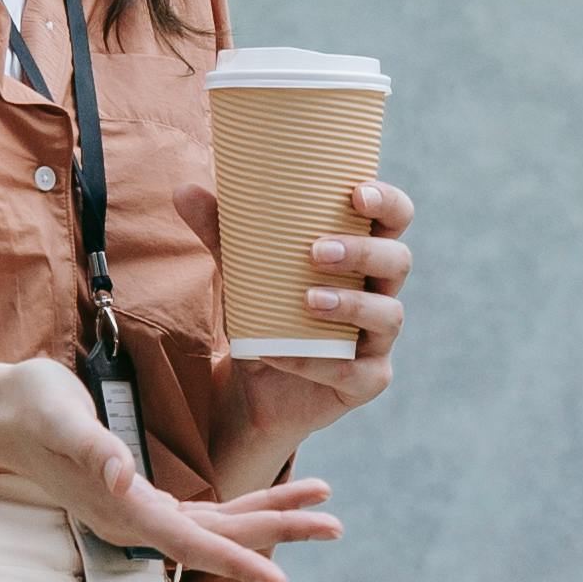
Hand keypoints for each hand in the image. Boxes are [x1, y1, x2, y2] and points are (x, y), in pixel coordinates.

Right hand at [0, 358, 341, 581]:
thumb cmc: (29, 408)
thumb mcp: (59, 417)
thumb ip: (92, 450)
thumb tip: (122, 478)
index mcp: (122, 508)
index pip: (190, 543)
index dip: (237, 559)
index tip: (281, 579)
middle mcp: (136, 519)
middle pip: (219, 536)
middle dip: (279, 531)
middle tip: (336, 524)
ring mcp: (140, 512)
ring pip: (219, 524)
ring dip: (271, 516)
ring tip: (323, 506)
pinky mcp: (142, 497)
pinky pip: (204, 511)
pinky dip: (243, 507)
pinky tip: (272, 504)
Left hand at [206, 177, 412, 495]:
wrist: (251, 391)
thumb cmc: (262, 318)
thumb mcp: (241, 274)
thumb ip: (220, 233)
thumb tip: (184, 190)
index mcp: (360, 257)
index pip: (393, 219)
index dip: (388, 202)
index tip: (358, 193)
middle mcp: (378, 292)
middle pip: (399, 260)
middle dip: (364, 251)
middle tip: (317, 251)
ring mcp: (377, 340)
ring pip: (388, 314)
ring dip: (351, 304)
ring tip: (308, 300)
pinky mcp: (367, 380)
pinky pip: (356, 371)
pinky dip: (317, 361)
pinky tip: (282, 354)